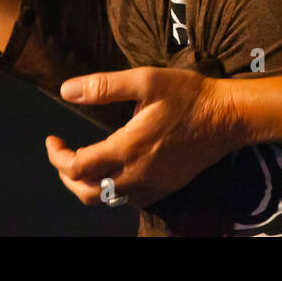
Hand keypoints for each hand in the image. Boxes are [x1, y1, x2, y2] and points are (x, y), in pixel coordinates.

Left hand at [45, 67, 241, 208]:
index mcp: (128, 148)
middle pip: (87, 193)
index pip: (77, 167)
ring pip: (108, 200)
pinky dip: (112, 189)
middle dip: (66, 177)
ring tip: (82, 162)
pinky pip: (130, 199)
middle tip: (61, 154)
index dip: (57, 156)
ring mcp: (153, 185)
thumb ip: (103, 86)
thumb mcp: (146, 80)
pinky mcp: (166, 187)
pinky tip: (114, 169)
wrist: (229, 116)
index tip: (52, 139)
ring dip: (88, 185)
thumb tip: (66, 90)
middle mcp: (138, 174)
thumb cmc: (189, 95)